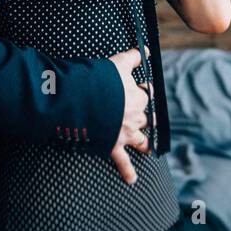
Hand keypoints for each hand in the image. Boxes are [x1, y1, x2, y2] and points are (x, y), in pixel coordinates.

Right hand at [107, 46, 153, 184]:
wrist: (82, 100)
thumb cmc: (100, 79)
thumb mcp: (118, 63)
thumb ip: (133, 57)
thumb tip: (146, 50)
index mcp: (138, 97)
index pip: (146, 94)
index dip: (142, 90)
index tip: (137, 86)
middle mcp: (135, 117)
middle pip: (145, 118)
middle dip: (144, 116)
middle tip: (139, 114)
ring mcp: (124, 133)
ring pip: (140, 140)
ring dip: (144, 144)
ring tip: (148, 149)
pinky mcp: (112, 145)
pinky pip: (122, 162)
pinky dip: (127, 172)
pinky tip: (132, 180)